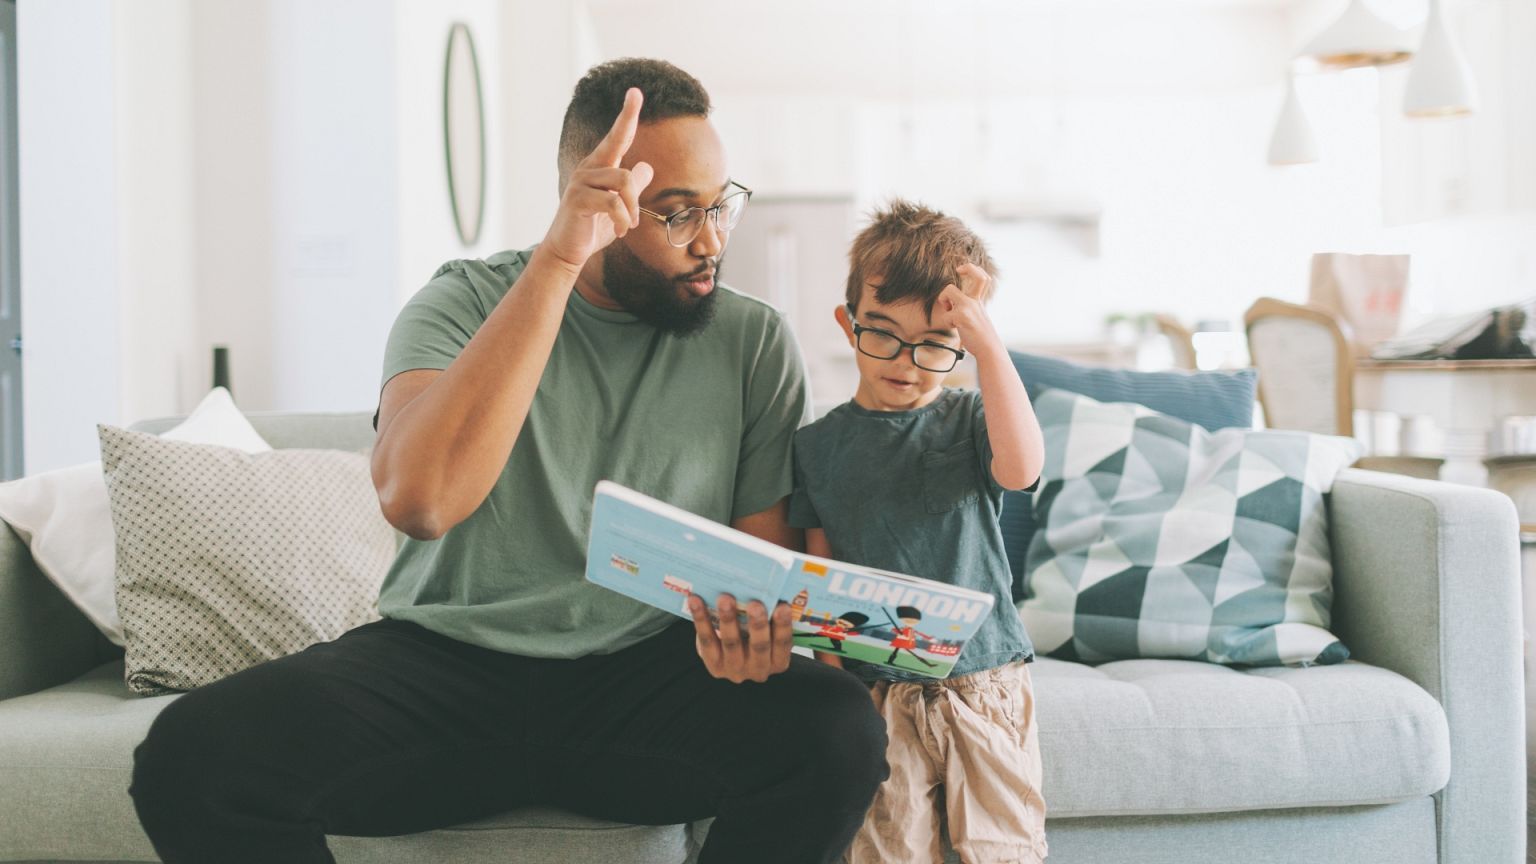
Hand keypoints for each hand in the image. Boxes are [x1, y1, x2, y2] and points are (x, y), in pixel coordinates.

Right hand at [541, 88, 655, 272]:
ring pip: (623, 184)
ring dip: (631, 211)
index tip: (635, 92)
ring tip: (627, 227)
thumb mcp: (619, 207)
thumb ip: (632, 187)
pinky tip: (620, 231)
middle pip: (626, 171)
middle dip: (635, 198)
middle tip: (635, 221)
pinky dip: (622, 220)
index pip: (617, 137)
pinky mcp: (577, 199)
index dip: (628, 115)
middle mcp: (588, 169)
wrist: (568, 250)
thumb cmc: (593, 227)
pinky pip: (613, 203)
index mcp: (599, 167)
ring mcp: (581, 183)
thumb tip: (646, 167)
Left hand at [687, 593, 792, 683]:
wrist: (732, 656)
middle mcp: (759, 669)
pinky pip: (707, 640)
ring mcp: (735, 669)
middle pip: (759, 646)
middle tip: (755, 603)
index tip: (782, 606)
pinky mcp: (714, 665)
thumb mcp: (768, 631)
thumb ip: (770, 616)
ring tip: (725, 598)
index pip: (783, 644)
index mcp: (778, 661)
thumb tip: (766, 586)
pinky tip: (696, 601)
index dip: (783, 626)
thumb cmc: (755, 635)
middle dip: (757, 624)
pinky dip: (701, 619)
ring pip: (731, 643)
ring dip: (728, 619)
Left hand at [933, 263, 1001, 356]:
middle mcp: (975, 301)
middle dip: (967, 268)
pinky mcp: (963, 317)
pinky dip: (947, 322)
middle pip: (978, 276)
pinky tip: (955, 327)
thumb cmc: (979, 336)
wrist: (989, 350)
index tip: (962, 271)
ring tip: (949, 311)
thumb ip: (965, 307)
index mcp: (978, 301)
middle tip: (958, 273)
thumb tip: (949, 303)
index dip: (973, 269)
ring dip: (943, 299)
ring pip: (949, 290)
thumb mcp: (975, 317)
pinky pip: (946, 314)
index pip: (982, 278)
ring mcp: (970, 308)